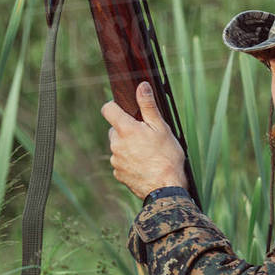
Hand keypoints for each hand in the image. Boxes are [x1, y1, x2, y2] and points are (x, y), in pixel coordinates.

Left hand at [101, 82, 187, 199]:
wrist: (166, 188)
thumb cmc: (167, 157)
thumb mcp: (161, 128)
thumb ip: (148, 106)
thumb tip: (142, 86)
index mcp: (125, 129)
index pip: (108, 109)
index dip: (114, 106)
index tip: (124, 110)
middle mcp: (116, 144)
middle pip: (115, 129)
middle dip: (126, 130)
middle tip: (146, 136)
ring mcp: (115, 160)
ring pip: (118, 146)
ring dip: (128, 147)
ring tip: (147, 153)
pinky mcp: (118, 174)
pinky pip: (121, 162)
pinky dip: (129, 162)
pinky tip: (144, 165)